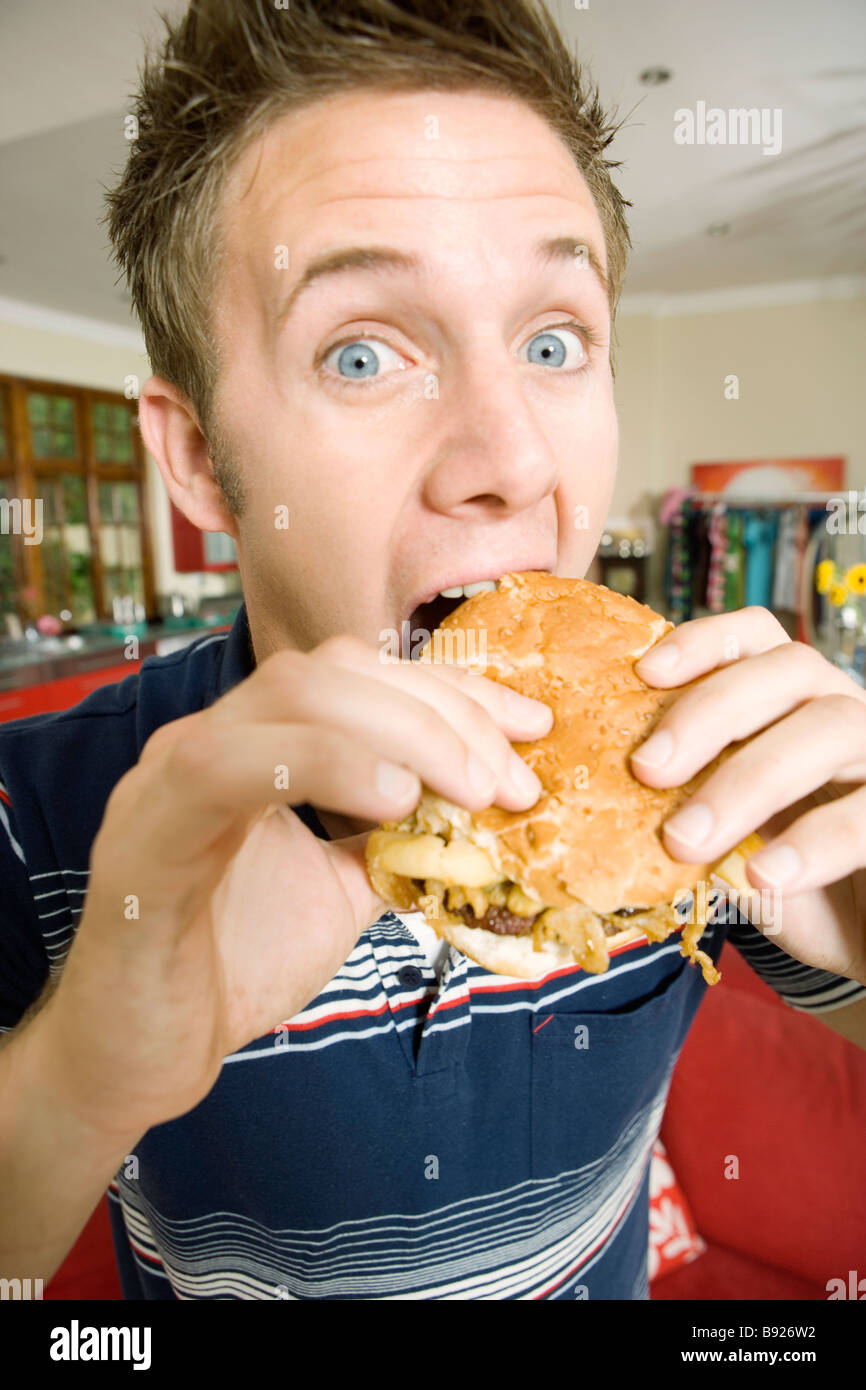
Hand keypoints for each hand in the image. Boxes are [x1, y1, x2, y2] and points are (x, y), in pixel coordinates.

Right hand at [45, 635, 551, 1141]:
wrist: (145, 1051)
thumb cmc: (238, 960)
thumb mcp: (345, 889)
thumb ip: (402, 840)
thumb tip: (485, 810)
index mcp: (255, 741)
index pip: (357, 672)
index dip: (452, 689)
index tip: (532, 728)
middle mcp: (210, 737)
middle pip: (333, 670)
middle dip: (441, 712)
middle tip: (510, 780)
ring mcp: (170, 776)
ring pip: (289, 696)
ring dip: (400, 731)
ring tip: (472, 790)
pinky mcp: (146, 833)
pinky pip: (224, 767)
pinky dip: (320, 763)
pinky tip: (393, 800)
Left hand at [628, 607, 865, 985]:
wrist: (856, 935)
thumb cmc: (782, 878)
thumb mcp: (721, 837)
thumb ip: (680, 806)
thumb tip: (588, 800)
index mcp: (792, 700)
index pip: (756, 637)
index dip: (703, 642)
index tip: (644, 672)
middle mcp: (842, 710)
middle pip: (788, 670)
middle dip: (711, 711)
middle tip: (646, 769)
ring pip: (830, 728)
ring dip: (750, 779)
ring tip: (686, 839)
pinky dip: (812, 842)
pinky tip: (763, 875)